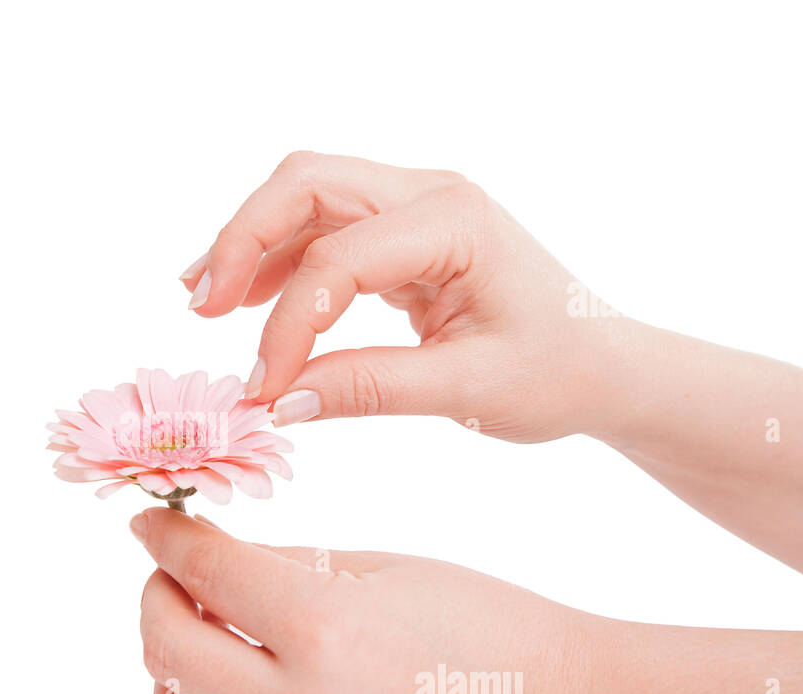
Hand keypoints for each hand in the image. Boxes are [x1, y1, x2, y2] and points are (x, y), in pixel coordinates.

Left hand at [131, 507, 802, 693]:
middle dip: (156, 593)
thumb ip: (281, 563)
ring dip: (169, 662)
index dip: (164, 535)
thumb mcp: (378, 566)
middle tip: (174, 570)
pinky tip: (241, 672)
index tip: (152, 520)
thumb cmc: (484, 625)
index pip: (202, 571)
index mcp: (321, 628)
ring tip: (207, 627)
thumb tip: (209, 555)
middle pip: (164, 647)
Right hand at [180, 151, 802, 579]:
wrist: (603, 364)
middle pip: (306, 182)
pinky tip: (246, 301)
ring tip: (202, 302)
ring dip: (250, 243)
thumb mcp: (469, 390)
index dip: (288, 325)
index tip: (264, 390)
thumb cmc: (556, 373)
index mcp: (455, 222)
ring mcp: (414, 206)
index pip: (339, 259)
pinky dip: (278, 260)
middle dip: (242, 240)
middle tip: (199, 307)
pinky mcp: (401, 232)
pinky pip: (323, 228)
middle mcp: (430, 194)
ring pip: (305, 196)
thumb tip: (277, 402)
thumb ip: (370, 390)